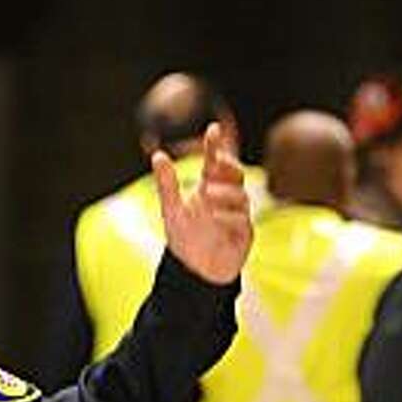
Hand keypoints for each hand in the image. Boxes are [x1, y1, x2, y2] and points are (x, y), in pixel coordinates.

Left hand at [153, 122, 251, 285]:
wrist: (195, 271)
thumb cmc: (185, 239)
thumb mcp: (171, 210)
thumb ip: (167, 183)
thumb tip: (157, 155)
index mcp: (210, 188)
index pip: (215, 163)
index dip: (215, 146)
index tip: (213, 129)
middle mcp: (226, 199)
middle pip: (236, 174)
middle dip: (229, 166)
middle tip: (215, 162)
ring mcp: (237, 216)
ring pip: (240, 196)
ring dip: (225, 192)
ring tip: (207, 193)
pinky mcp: (244, 235)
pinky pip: (243, 221)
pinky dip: (230, 216)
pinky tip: (215, 216)